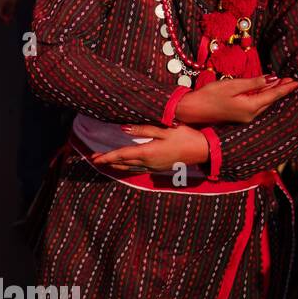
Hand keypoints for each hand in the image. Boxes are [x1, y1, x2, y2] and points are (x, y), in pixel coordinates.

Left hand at [93, 124, 209, 173]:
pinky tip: (124, 166)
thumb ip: (143, 129)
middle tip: (94, 159)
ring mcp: (154, 167)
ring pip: (130, 168)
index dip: (107, 156)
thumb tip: (123, 129)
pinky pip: (138, 169)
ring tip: (105, 162)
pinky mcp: (159, 168)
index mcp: (148, 152)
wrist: (203, 150)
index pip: (122, 155)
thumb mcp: (164, 129)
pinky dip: (127, 167)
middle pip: (123, 163)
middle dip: (107, 161)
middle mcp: (148, 162)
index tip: (94, 157)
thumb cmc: (185, 136)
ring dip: (116, 165)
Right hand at [174, 75, 297, 125]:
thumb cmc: (208, 96)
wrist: (191, 111)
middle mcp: (250, 115)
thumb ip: (253, 83)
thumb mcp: (231, 85)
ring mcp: (244, 117)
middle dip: (280, 90)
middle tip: (291, 81)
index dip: (285, 88)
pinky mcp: (238, 116)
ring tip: (281, 84)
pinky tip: (263, 92)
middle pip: (270, 100)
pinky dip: (262, 97)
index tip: (297, 82)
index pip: (273, 95)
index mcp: (250, 107)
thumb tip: (272, 79)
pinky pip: (255, 106)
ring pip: (263, 104)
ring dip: (271, 93)